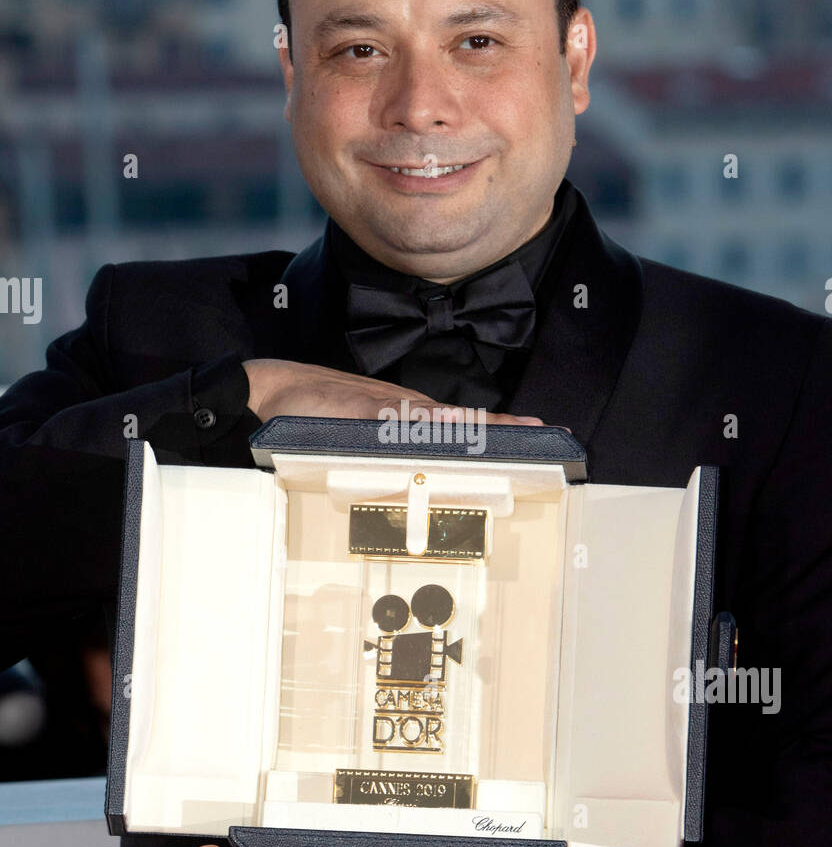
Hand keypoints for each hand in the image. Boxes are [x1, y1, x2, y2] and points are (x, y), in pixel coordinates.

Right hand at [242, 358, 545, 427]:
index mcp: (407, 416)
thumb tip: (421, 458)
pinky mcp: (361, 412)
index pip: (462, 424)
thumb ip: (387, 439)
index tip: (539, 432)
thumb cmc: (311, 410)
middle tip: (545, 431)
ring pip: (441, 420)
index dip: (501, 428)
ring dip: (478, 426)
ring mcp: (384, 410)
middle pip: (462, 421)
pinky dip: (430, 425)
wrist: (270, 388)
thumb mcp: (356, 428)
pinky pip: (402, 421)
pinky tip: (454, 427)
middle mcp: (403, 410)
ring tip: (518, 430)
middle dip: (504, 427)